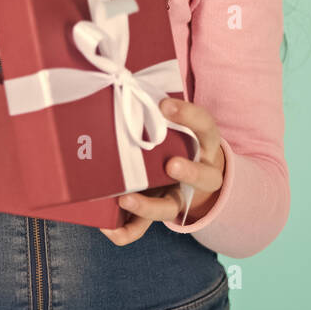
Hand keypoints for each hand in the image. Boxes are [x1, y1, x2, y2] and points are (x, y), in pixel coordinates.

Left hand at [100, 97, 225, 245]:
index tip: (164, 105)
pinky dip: (125, 230)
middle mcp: (199, 173)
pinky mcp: (158, 213)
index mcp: (204, 144)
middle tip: (170, 164)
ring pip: (171, 208)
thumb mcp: (179, 125)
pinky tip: (105, 226)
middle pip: (203, 176)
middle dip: (188, 171)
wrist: (196, 179)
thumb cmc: (178, 139)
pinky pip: (143, 228)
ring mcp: (180, 198)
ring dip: (149, 206)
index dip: (188, 116)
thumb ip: (159, 112)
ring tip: (126, 199)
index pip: (205, 126)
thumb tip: (120, 79)